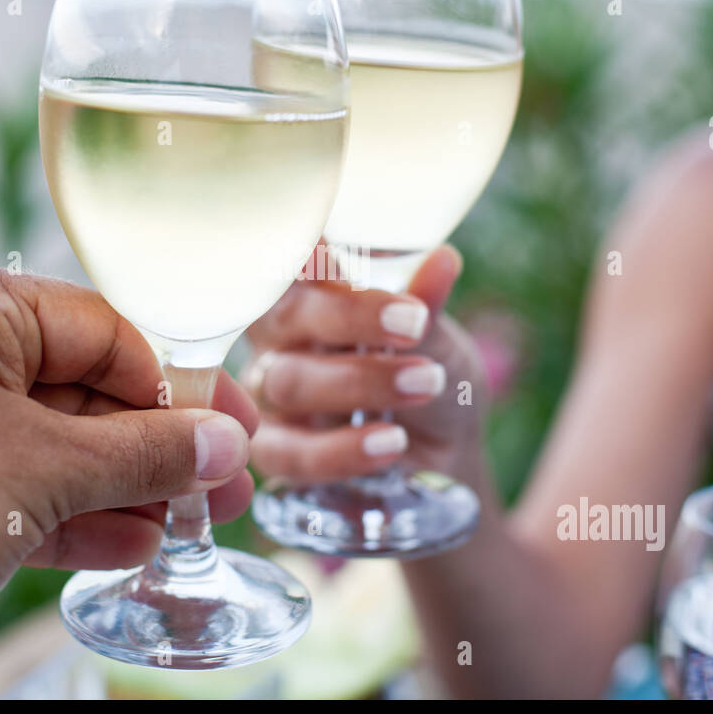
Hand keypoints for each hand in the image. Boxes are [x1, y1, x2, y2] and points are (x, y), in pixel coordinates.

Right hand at [244, 246, 489, 487]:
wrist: (442, 458)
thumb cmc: (429, 379)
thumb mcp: (439, 342)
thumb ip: (426, 306)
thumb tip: (441, 260)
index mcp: (314, 294)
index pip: (295, 261)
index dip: (305, 255)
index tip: (338, 256)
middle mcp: (282, 339)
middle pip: (287, 315)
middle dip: (350, 316)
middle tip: (414, 326)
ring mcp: (270, 397)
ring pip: (289, 382)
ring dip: (360, 383)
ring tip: (425, 385)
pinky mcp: (273, 453)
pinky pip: (289, 452)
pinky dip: (342, 450)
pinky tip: (392, 443)